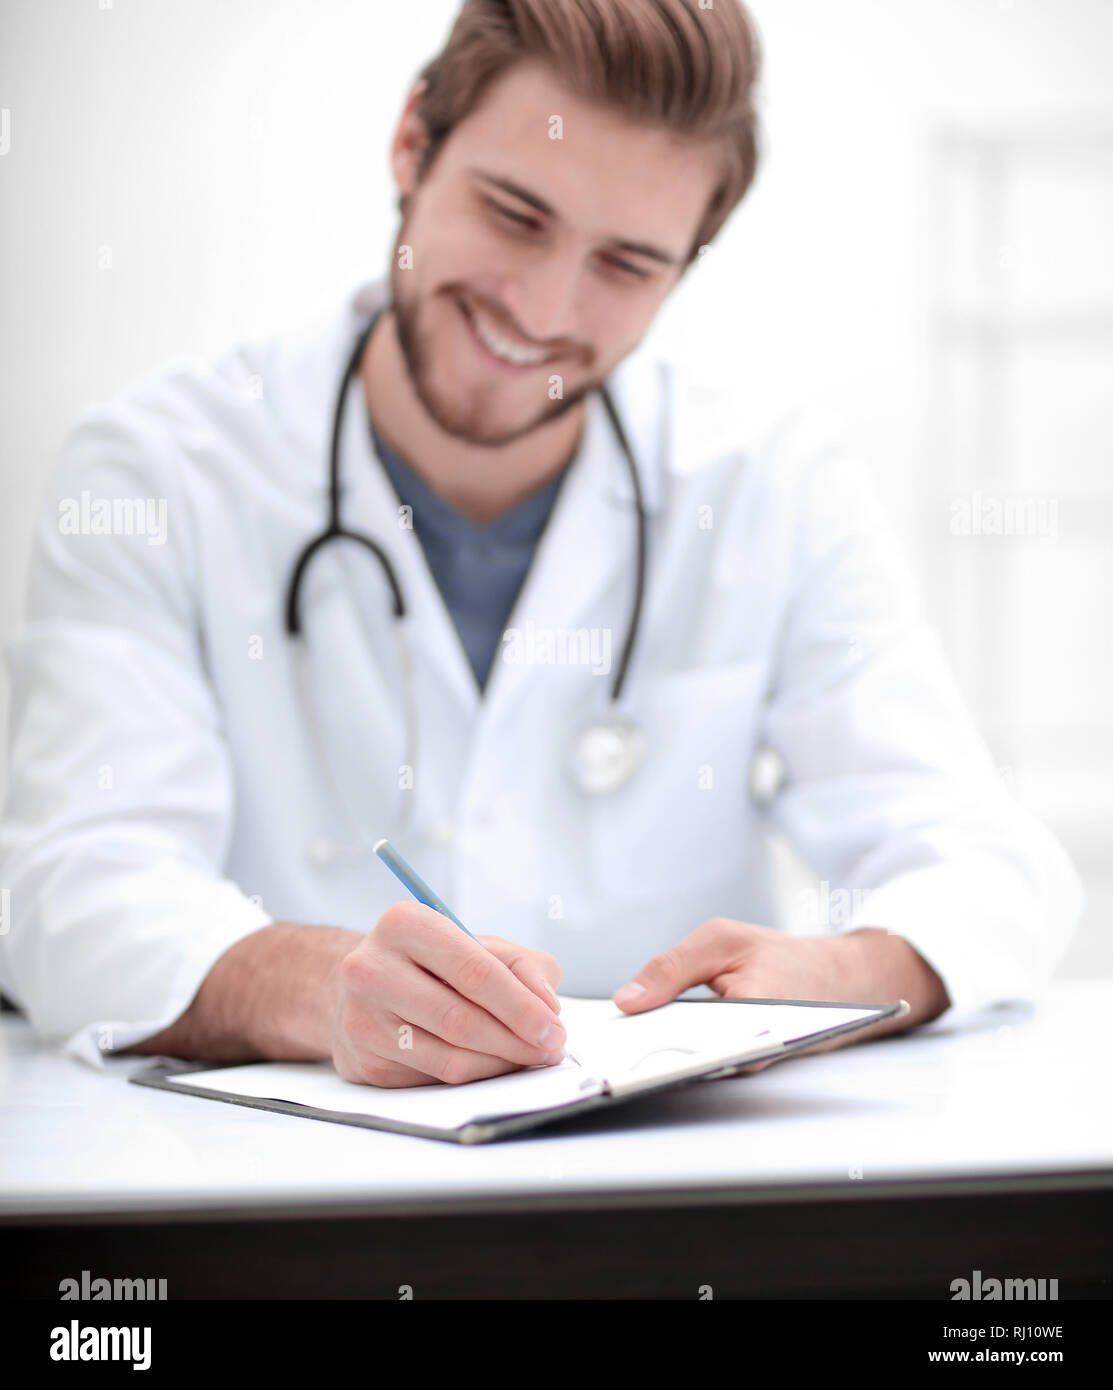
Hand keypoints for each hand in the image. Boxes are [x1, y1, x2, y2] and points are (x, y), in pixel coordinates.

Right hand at [328, 902, 565, 1085]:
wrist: (368, 985)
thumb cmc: (435, 963)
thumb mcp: (483, 946)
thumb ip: (525, 966)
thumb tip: (547, 1007)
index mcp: (405, 924)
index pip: (474, 972)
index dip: (521, 1006)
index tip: (553, 1029)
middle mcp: (371, 967)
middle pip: (460, 1019)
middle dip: (516, 1041)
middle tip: (550, 1050)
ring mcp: (361, 1017)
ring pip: (448, 1058)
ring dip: (498, 1064)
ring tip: (526, 1058)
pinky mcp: (363, 1061)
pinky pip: (432, 1079)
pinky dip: (472, 1076)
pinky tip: (489, 1064)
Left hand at [612, 918, 949, 1071]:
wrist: (835, 981)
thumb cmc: (779, 957)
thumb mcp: (722, 940)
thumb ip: (672, 967)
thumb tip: (627, 1001)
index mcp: (755, 1016)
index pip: (699, 1045)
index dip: (660, 1046)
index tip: (626, 1046)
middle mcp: (753, 1053)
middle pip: (690, 1061)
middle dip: (654, 1051)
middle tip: (616, 1048)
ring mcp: (748, 1067)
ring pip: (692, 1067)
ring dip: (662, 1054)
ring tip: (625, 1045)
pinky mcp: (740, 1069)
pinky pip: (701, 1065)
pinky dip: (676, 1052)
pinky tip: (648, 1042)